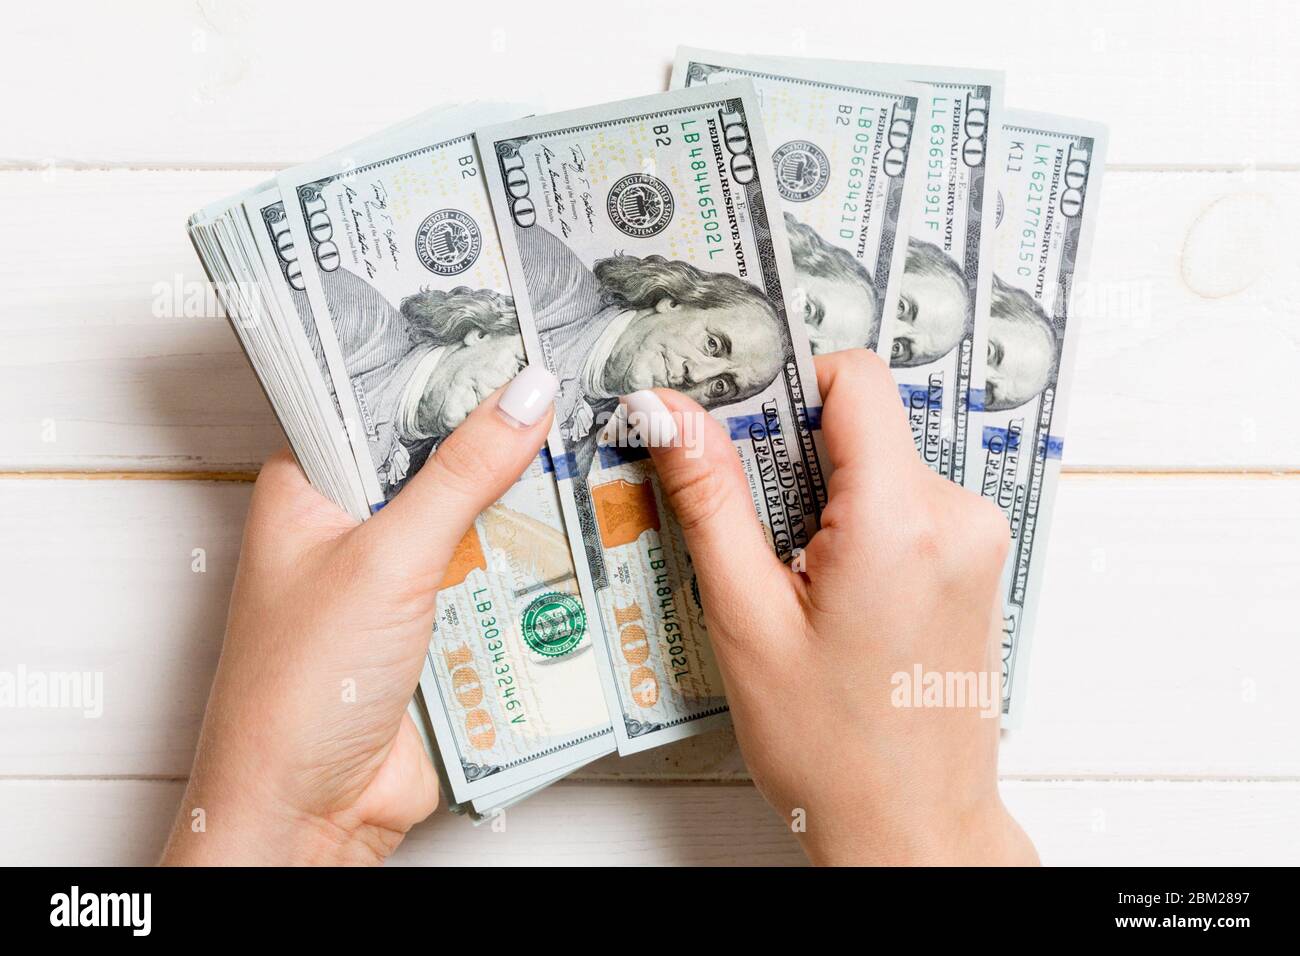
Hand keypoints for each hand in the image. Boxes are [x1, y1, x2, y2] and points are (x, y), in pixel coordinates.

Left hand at [161, 365, 557, 864]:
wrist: (309, 815)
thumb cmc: (300, 688)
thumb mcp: (388, 557)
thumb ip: (462, 473)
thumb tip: (527, 394)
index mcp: (308, 488)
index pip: (379, 402)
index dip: (443, 370)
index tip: (514, 332)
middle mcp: (350, 527)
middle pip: (437, 461)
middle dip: (499, 438)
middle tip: (572, 386)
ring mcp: (396, 580)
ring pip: (473, 521)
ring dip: (523, 504)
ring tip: (594, 448)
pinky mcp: (436, 629)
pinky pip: (493, 579)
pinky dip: (531, 565)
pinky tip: (583, 535)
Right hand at [628, 349, 1037, 865]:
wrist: (912, 831)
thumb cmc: (832, 748)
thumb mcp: (747, 618)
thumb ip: (709, 499)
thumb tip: (669, 412)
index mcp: (900, 520)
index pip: (855, 378)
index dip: (788, 388)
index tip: (739, 429)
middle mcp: (957, 517)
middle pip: (863, 425)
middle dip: (794, 460)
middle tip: (753, 536)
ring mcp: (976, 542)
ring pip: (881, 466)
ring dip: (823, 501)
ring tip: (792, 584)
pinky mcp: (976, 565)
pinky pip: (907, 506)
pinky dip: (858, 527)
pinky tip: (829, 596)